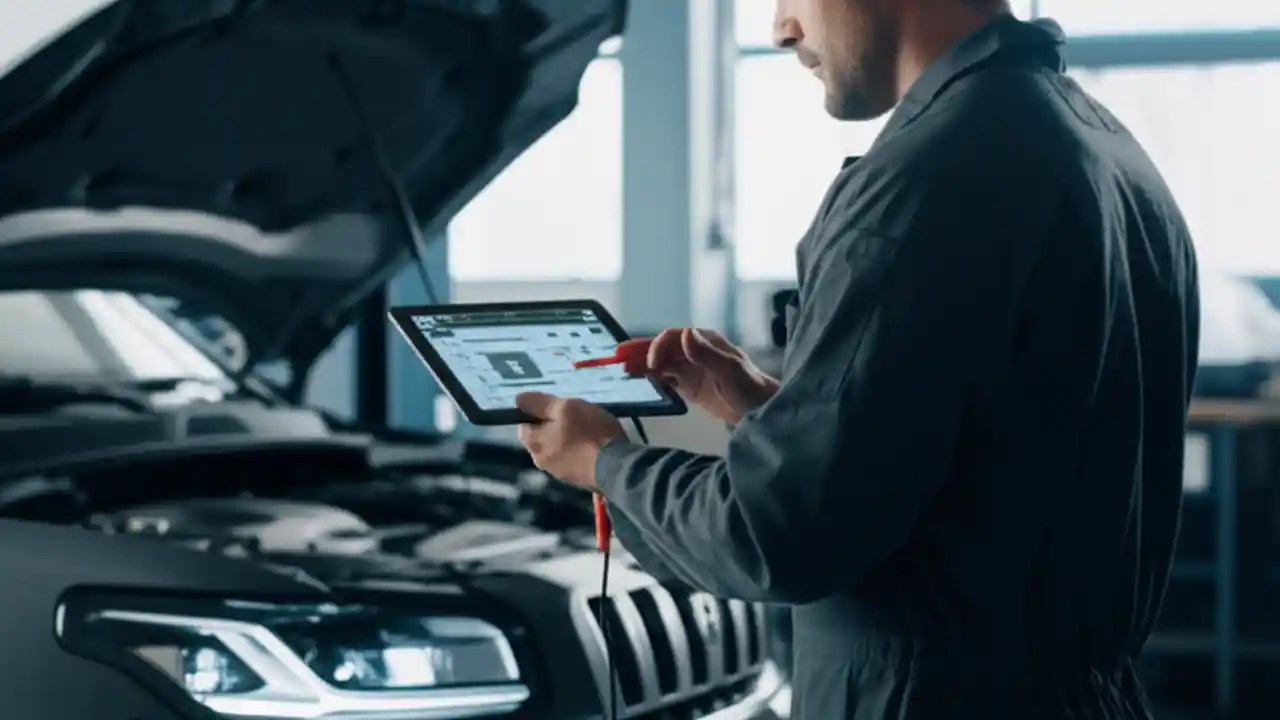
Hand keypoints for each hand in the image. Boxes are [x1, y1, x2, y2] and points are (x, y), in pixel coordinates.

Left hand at [515, 392, 625, 490]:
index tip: (555, 407)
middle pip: (541, 438)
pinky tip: (594, 444)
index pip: (524, 425)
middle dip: (553, 427)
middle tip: (574, 416)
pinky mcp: (578, 480)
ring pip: (557, 449)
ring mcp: (560, 474)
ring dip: (567, 439)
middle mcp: (542, 462)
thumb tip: (518, 399)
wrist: (618, 467)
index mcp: (534, 444)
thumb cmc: (589, 432)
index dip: (537, 413)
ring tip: (588, 429)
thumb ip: (540, 403)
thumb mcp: (565, 408)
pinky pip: (572, 459)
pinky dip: (579, 451)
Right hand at [632, 328, 778, 424]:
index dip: (657, 347)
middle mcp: (695, 351)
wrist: (763, 411)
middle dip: (640, 351)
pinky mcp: (690, 385)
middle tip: (618, 356)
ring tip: (621, 368)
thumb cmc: (751, 388)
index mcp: (705, 341)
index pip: (674, 337)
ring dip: (641, 364)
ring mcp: (692, 368)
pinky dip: (651, 377)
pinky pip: (666, 378)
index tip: (649, 364)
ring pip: (661, 362)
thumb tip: (686, 333)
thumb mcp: (730, 370)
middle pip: (662, 348)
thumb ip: (707, 353)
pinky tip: (638, 379)